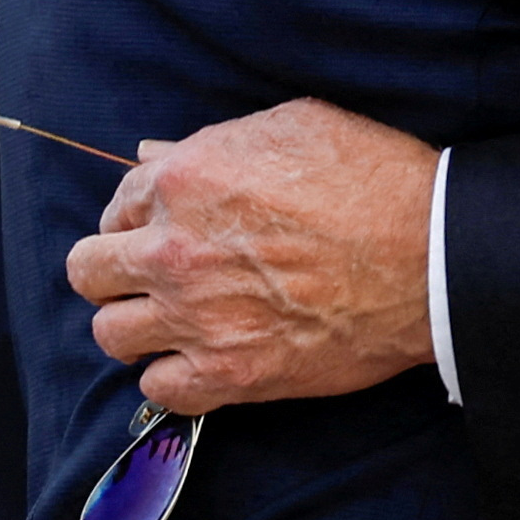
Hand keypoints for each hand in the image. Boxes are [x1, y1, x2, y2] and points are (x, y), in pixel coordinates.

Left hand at [66, 99, 440, 413]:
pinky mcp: (228, 374)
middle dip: (113, 266)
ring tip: (174, 318)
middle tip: (153, 271)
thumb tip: (154, 155)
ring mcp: (195, 318)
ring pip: (110, 333)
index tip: (167, 223)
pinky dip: (172, 378)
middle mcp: (173, 249)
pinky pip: (157, 391)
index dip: (140, 212)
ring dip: (137, 323)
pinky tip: (201, 359)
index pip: (117, 202)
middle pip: (88, 270)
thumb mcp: (295, 127)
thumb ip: (214, 142)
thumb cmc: (373, 179)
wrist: (431, 255)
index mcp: (186, 179)